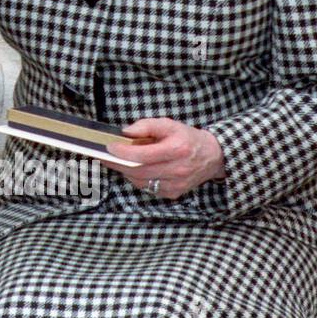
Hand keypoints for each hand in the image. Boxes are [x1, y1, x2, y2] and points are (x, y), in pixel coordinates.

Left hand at [103, 117, 225, 199]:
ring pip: (141, 181)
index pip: (144, 155)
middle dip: (118, 163)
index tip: (109, 147)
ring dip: (126, 171)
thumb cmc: (187, 138)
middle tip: (104, 156)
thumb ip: (146, 125)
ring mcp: (176, 184)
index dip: (124, 152)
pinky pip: (148, 188)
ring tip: (117, 161)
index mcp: (177, 150)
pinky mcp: (173, 193)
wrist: (211, 157)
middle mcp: (177, 170)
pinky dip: (138, 179)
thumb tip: (125, 132)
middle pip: (139, 170)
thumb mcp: (168, 124)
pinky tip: (135, 169)